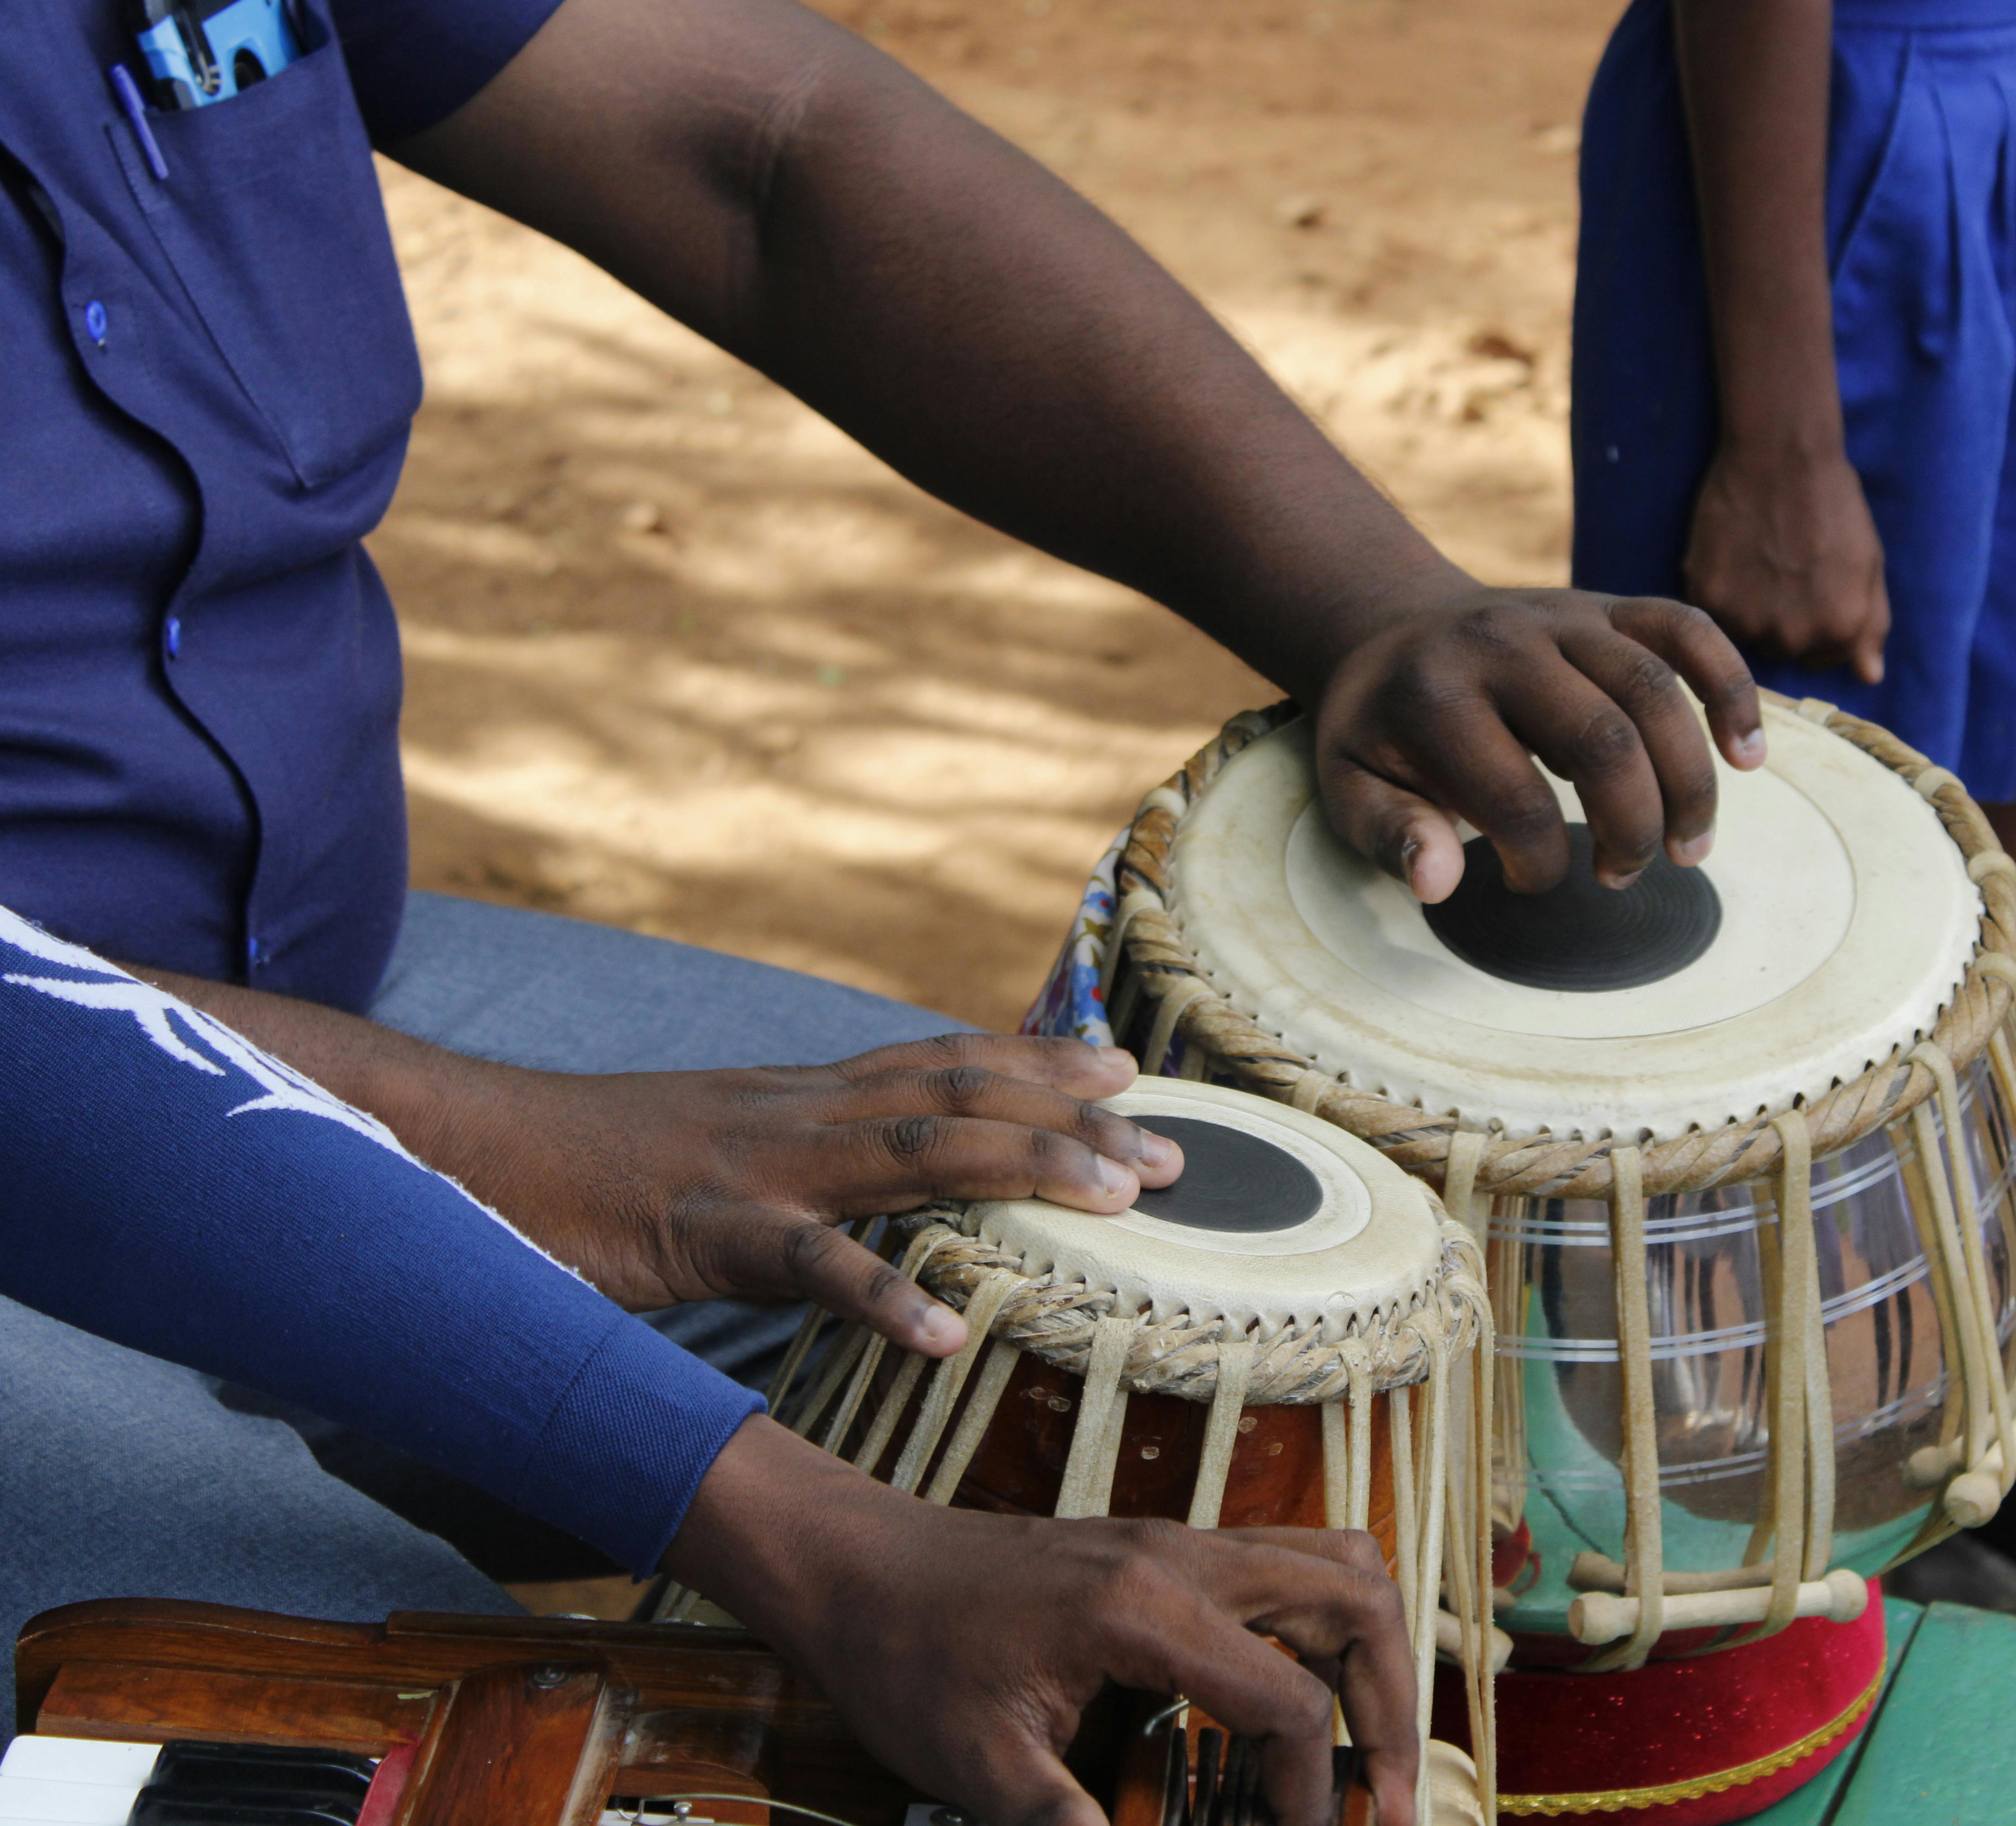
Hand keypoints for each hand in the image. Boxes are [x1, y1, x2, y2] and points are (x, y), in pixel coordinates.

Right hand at [410, 1034, 1181, 1356]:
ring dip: (1026, 1168)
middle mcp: (795, 1114)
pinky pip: (805, 1267)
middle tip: (1173, 1152)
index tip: (1126, 1073)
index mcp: (797, 1100)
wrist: (460, 1148)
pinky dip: (879, 1295)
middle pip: (960, 1098)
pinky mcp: (700, 1230)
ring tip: (1118, 1197)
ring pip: (915, 1152)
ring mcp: (754, 1167)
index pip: (939, 1064)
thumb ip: (789, 1169)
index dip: (1036, 1064)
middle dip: (1073, 1121)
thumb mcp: (710, 1158)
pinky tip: (943, 1332)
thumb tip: (855, 1199)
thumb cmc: (582, 1173)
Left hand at [668, 1419, 1420, 1825]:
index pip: (1291, 1702)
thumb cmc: (909, 1659)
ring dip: (1377, 1654)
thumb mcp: (980, 1769)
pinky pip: (1292, 1565)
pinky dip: (1327, 1630)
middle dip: (1395, 1707)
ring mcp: (1183, 1540)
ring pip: (1340, 1563)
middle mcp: (1185, 1555)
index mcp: (1147, 1609)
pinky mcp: (1171, 1547)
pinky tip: (1303, 1704)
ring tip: (1370, 1750)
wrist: (856, 1569)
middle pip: (1358, 1599)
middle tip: (1388, 1801)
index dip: (1311, 1798)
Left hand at [1311, 588, 1767, 900]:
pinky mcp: (1605, 605)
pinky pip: (1687, 631)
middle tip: (1623, 875)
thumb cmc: (1381, 729)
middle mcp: (1505, 643)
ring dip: (1689, 782)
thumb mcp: (1348, 785)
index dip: (1538, 863)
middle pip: (1604, 741)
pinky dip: (1730, 688)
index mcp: (1436, 695)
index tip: (1529, 882)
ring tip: (1689, 847)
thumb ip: (1390, 835)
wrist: (1390, 630)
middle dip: (1632, 827)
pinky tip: (1746, 755)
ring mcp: (1563, 615)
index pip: (1516, 799)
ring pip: (1656, 692)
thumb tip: (1439, 881)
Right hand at [1682, 437, 1890, 681]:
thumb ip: (1870, 625)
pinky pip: (1710, 613)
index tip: (1808, 587)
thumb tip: (1871, 677)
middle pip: (1780, 652)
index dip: (1814, 623)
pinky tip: (1730, 554)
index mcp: (1839, 631)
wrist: (1780, 454)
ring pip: (1743, 636)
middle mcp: (1793, 637)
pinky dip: (1717, 589)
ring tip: (1755, 561)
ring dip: (1746, 608)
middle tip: (1780, 569)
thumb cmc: (1833, 502)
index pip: (1820, 660)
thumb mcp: (1868, 563)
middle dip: (1780, 619)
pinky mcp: (1707, 599)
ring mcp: (1747, 621)